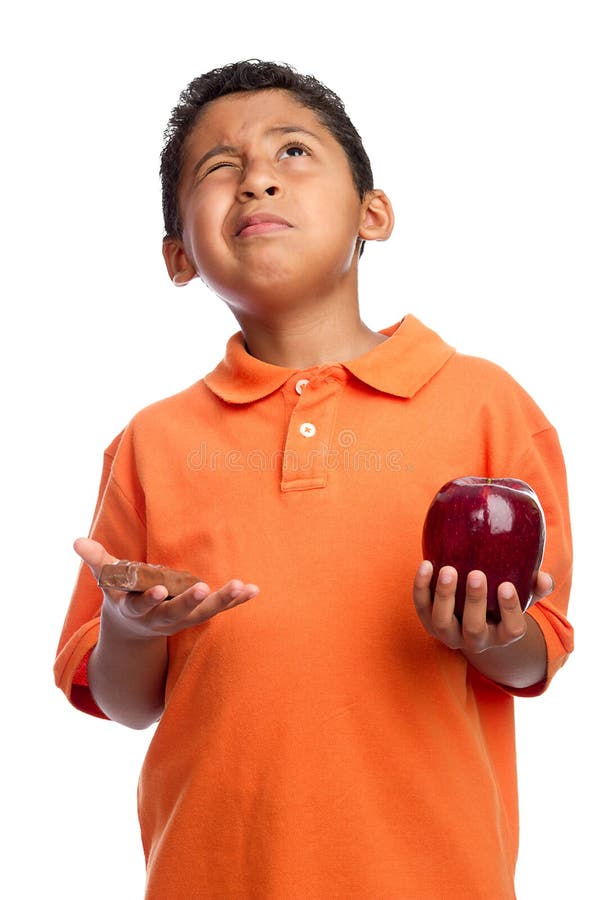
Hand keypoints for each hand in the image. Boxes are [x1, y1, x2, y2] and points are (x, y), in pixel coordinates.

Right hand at [75, 537, 259, 639]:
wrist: (135, 630)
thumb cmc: (122, 594)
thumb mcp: (107, 581)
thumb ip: (96, 561)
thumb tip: (77, 541)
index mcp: (136, 609)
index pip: (142, 605)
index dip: (150, 598)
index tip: (159, 589)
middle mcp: (160, 619)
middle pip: (177, 613)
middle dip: (190, 602)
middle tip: (204, 588)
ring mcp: (181, 620)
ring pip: (204, 613)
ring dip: (224, 601)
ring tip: (242, 587)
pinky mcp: (198, 616)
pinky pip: (219, 609)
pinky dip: (236, 600)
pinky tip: (254, 590)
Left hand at [413, 561, 553, 653]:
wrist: (471, 614)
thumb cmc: (501, 601)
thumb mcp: (522, 596)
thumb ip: (535, 588)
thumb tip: (544, 578)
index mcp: (502, 635)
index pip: (511, 630)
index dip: (510, 610)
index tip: (507, 585)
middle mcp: (475, 640)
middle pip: (474, 629)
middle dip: (475, 602)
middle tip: (477, 574)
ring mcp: (449, 633)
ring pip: (442, 623)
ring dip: (444, 596)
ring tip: (448, 569)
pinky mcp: (427, 621)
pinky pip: (422, 606)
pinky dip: (421, 587)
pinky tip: (426, 564)